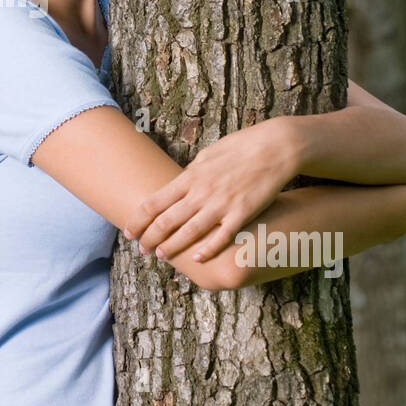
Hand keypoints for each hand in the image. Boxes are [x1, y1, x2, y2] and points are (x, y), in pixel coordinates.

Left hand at [123, 117, 298, 263]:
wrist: (275, 147)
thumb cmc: (241, 147)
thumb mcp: (208, 155)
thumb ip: (193, 173)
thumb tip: (180, 183)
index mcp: (190, 177)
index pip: (154, 203)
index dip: (138, 220)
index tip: (129, 232)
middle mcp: (201, 192)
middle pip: (166, 221)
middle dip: (150, 238)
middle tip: (141, 249)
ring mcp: (221, 204)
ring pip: (189, 232)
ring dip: (172, 247)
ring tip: (161, 256)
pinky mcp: (242, 214)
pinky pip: (221, 237)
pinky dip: (207, 249)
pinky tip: (197, 258)